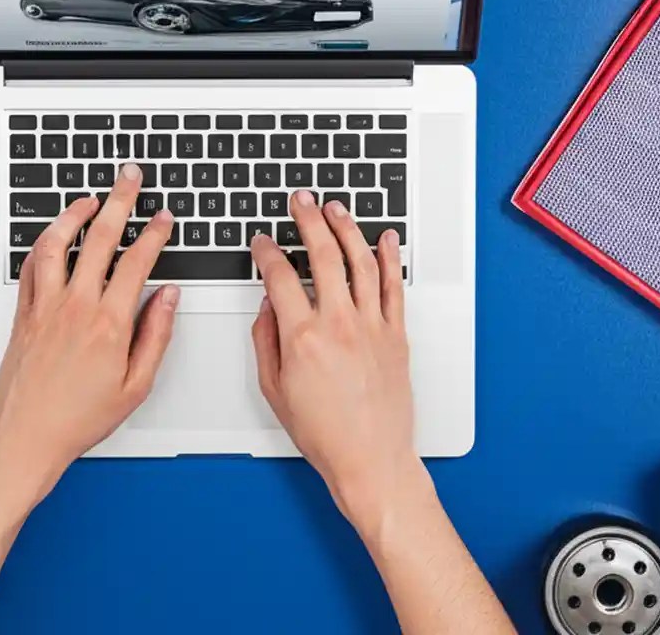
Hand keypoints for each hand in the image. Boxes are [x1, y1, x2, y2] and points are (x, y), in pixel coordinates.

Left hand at [0, 164, 178, 495]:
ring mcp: (45, 307)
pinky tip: (55, 235)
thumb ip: (156, 335)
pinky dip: (45, 242)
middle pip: (101, 239)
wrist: (27, 435)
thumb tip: (167, 298)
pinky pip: (32, 266)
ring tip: (91, 198)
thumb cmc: (80, 418)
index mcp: (108, 324)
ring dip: (75, 214)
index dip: (154, 234)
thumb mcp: (136, 385)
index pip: (137, 262)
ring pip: (59, 244)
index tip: (164, 218)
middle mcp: (75, 307)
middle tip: (130, 178)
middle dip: (120, 202)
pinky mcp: (24, 313)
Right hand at [251, 191, 421, 527]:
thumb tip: (266, 308)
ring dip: (347, 228)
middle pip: (323, 254)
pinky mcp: (396, 335)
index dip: (267, 251)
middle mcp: (339, 324)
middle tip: (301, 201)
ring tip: (337, 209)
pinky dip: (389, 258)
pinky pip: (394, 286)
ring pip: (360, 262)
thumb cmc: (324, 434)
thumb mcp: (274, 390)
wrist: (371, 459)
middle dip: (308, 219)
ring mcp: (372, 327)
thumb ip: (265, 342)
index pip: (279, 276)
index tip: (263, 242)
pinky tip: (384, 239)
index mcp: (302, 338)